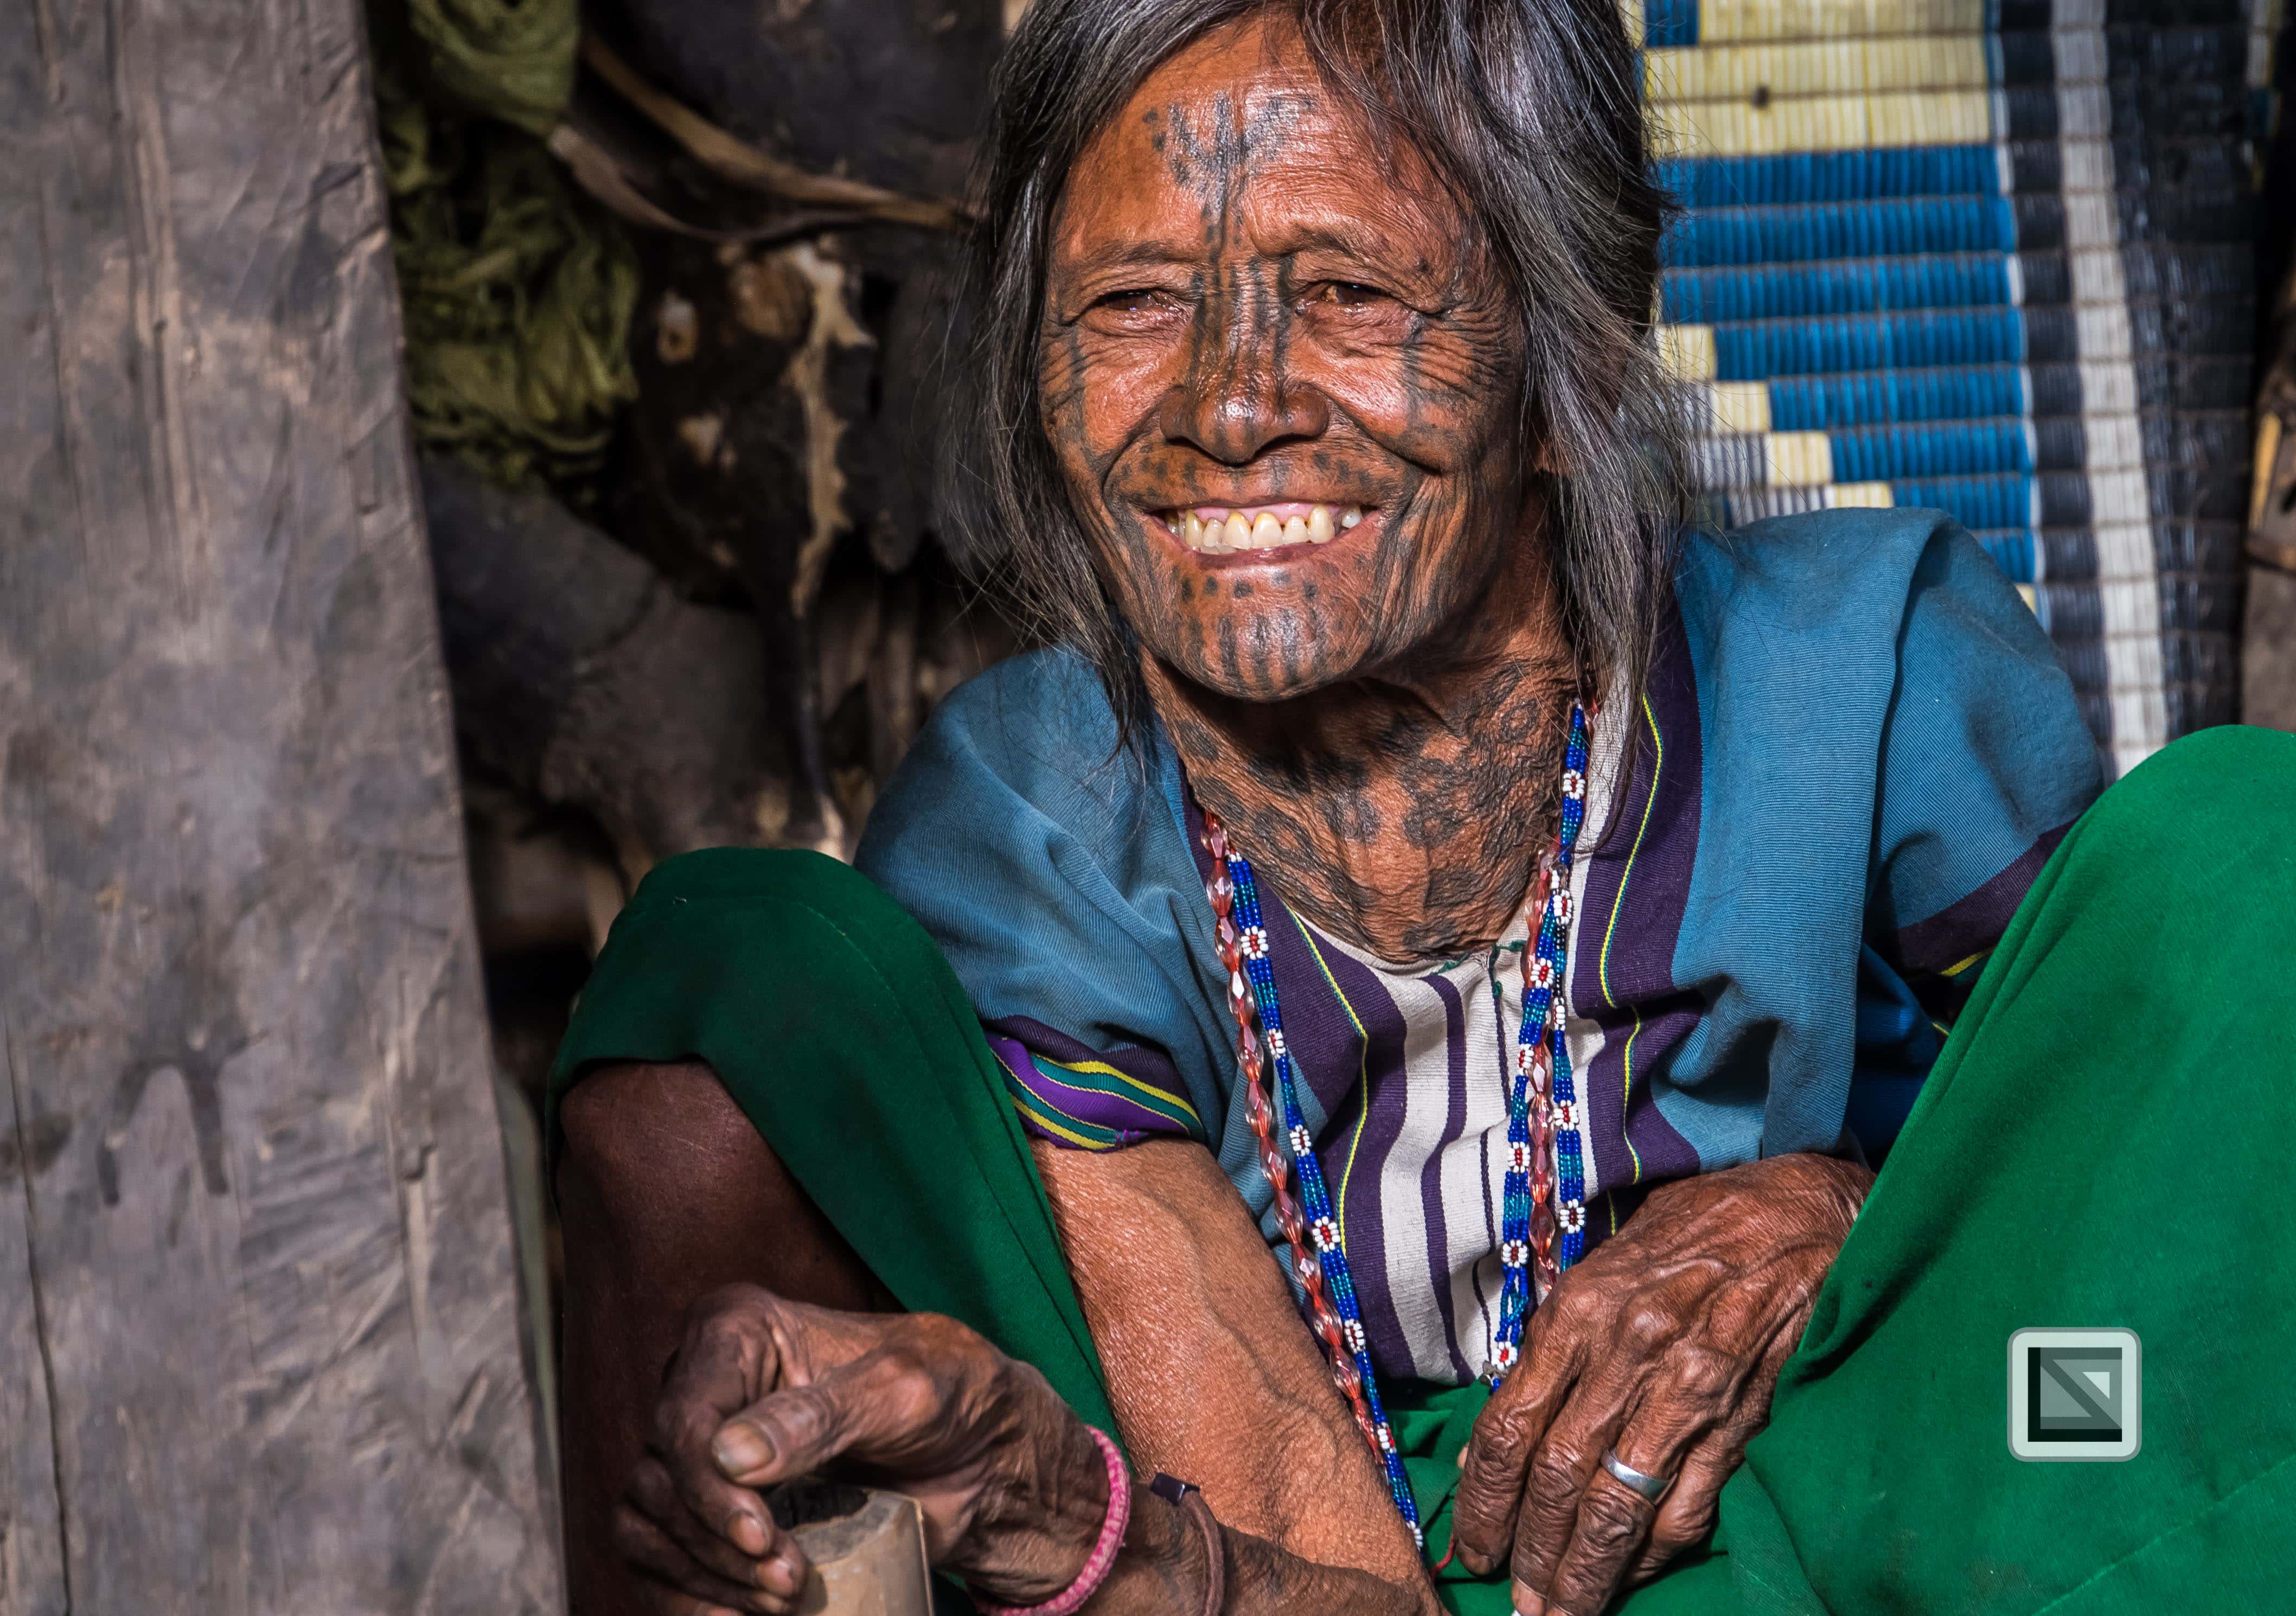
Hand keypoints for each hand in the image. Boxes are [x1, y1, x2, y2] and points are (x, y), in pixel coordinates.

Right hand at [616, 1284, 1111, 1614]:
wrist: (988, 1459)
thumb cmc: (953, 1398)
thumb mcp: (903, 1392)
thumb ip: (822, 1416)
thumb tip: (728, 1456)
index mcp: (738, 1331)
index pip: (686, 1417)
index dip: (709, 1488)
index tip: (759, 1538)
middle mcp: (707, 1388)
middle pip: (661, 1479)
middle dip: (717, 1542)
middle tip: (787, 1582)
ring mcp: (704, 1455)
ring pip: (649, 1525)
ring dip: (706, 1577)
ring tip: (781, 1600)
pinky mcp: (715, 1513)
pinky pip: (660, 1561)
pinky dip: (688, 1596)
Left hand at [1450, 1152, 1870, 1615]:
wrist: (1800, 1212)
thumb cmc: (1693, 1235)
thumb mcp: (1605, 1270)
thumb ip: (1551, 1351)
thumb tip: (1489, 1439)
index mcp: (1579, 1310)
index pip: (1509, 1424)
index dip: (1484, 1500)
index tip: (1472, 1548)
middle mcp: (1626, 1351)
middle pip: (1558, 1476)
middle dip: (1532, 1552)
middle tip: (1520, 1605)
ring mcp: (1689, 1388)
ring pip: (1620, 1503)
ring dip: (1589, 1570)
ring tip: (1566, 1612)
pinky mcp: (1744, 1417)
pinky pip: (1690, 1503)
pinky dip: (1657, 1552)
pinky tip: (1635, 1577)